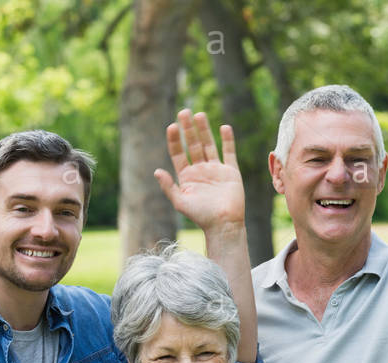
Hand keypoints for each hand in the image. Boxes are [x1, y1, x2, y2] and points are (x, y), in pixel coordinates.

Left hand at [154, 109, 244, 230]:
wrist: (224, 224)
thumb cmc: (201, 216)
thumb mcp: (180, 202)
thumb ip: (169, 186)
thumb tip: (157, 171)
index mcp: (187, 176)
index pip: (178, 153)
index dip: (175, 140)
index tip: (172, 127)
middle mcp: (200, 170)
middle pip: (193, 144)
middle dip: (188, 129)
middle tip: (184, 112)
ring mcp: (216, 169)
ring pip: (209, 144)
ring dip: (204, 129)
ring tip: (199, 114)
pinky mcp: (230, 171)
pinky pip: (228, 152)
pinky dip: (227, 140)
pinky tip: (223, 127)